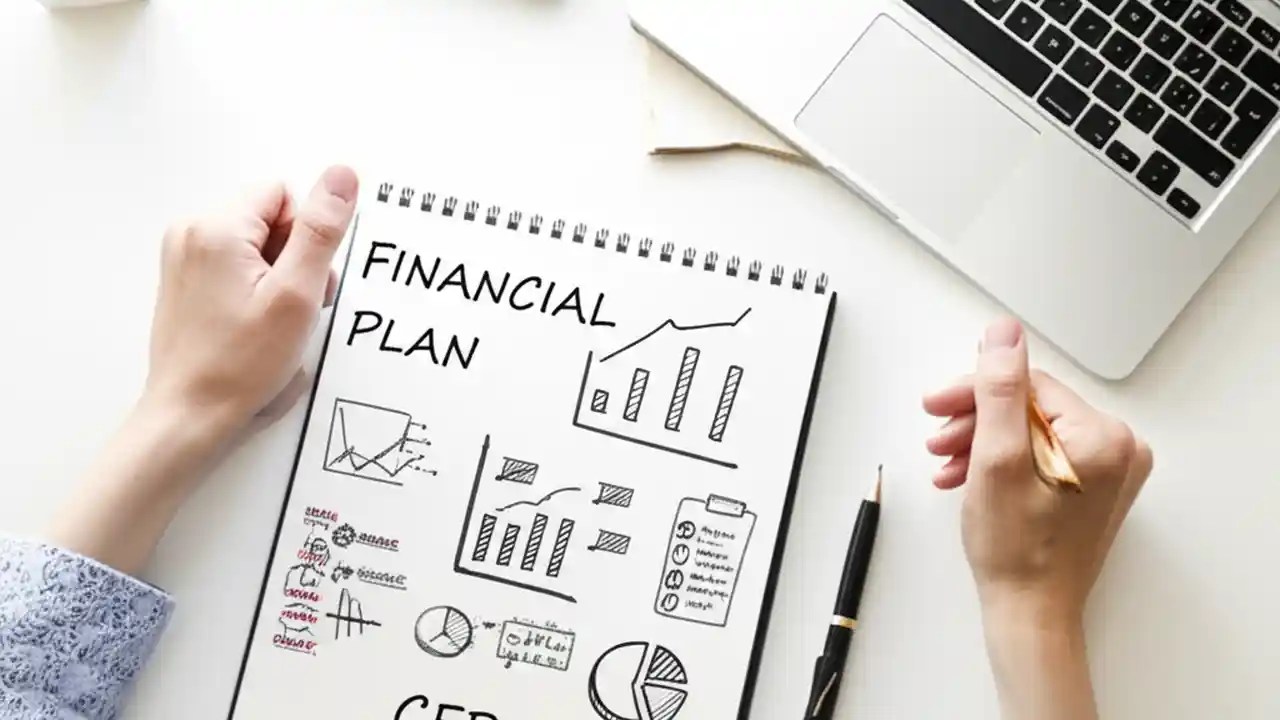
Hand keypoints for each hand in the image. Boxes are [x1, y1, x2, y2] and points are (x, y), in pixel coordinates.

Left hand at [48, 167, 358, 575]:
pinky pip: (236, 264)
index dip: (307, 239)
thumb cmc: (240, 363)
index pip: (286, 196)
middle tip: (291, 307)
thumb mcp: (297, 293)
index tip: (300, 282)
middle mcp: (192, 232)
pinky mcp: (185, 279)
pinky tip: (254, 322)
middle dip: (294, 258)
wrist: (191, 413)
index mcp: (217, 227)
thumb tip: (342, 175)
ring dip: (278, 276)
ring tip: (273, 320)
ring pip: (256, 243)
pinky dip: (255, 288)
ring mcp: (184, 256)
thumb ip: (321, 229)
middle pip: (270, 218)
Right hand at [922, 317, 1152, 719]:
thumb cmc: (1017, 552)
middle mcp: (1120, 448)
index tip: (937, 406)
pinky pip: (1042, 453)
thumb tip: (1003, 335)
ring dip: (984, 441)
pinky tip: (970, 475)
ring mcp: (1109, 470)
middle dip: (977, 420)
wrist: (1030, 613)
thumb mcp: (997, 461)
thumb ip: (1001, 391)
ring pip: (1032, 430)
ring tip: (949, 465)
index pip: (1030, 385)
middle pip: (1031, 407)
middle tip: (939, 438)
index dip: (976, 392)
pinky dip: (1004, 460)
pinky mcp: (1094, 486)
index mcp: (1104, 437)